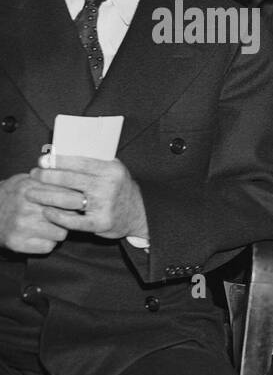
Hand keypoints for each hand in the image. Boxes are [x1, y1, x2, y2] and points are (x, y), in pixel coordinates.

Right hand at [0, 173, 70, 253]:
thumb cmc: (12, 196)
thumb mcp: (27, 181)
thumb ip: (49, 180)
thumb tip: (77, 182)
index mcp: (30, 188)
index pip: (70, 197)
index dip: (78, 201)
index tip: (80, 203)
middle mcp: (25, 208)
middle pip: (69, 216)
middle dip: (71, 216)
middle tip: (65, 214)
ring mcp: (21, 226)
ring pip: (61, 233)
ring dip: (58, 230)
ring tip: (47, 224)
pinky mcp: (18, 243)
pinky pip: (49, 246)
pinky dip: (47, 242)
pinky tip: (38, 235)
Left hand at [30, 156, 147, 240]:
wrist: (139, 213)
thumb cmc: (120, 188)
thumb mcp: (114, 170)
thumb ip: (94, 161)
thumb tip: (62, 151)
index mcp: (111, 170)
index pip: (79, 162)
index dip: (57, 161)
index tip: (42, 161)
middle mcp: (109, 186)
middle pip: (69, 179)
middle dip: (46, 177)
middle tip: (33, 175)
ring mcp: (105, 205)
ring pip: (67, 199)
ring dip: (45, 196)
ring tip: (32, 193)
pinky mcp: (101, 223)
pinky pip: (73, 221)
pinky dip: (57, 216)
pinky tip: (47, 211)